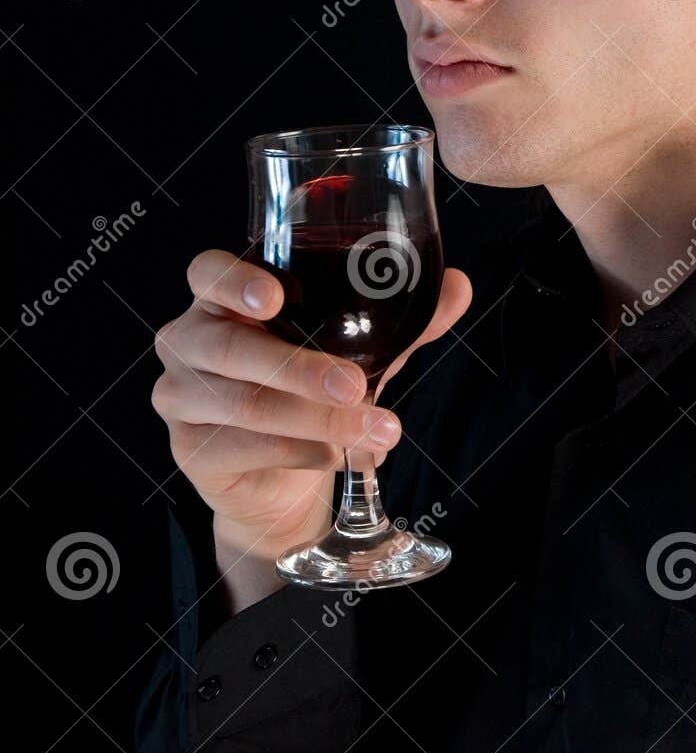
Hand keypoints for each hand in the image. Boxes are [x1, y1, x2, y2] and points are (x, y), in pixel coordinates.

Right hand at [152, 248, 472, 610]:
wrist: (281, 480)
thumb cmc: (312, 394)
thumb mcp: (358, 352)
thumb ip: (404, 322)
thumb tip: (458, 286)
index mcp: (222, 299)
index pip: (208, 272)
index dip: (235, 281)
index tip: (276, 298)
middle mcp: (189, 340)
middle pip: (232, 347)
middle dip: (299, 368)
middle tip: (356, 385)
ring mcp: (181, 396)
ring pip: (246, 404)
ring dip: (316, 419)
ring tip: (376, 429)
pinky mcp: (190, 449)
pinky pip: (243, 448)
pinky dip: (300, 452)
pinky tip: (336, 456)